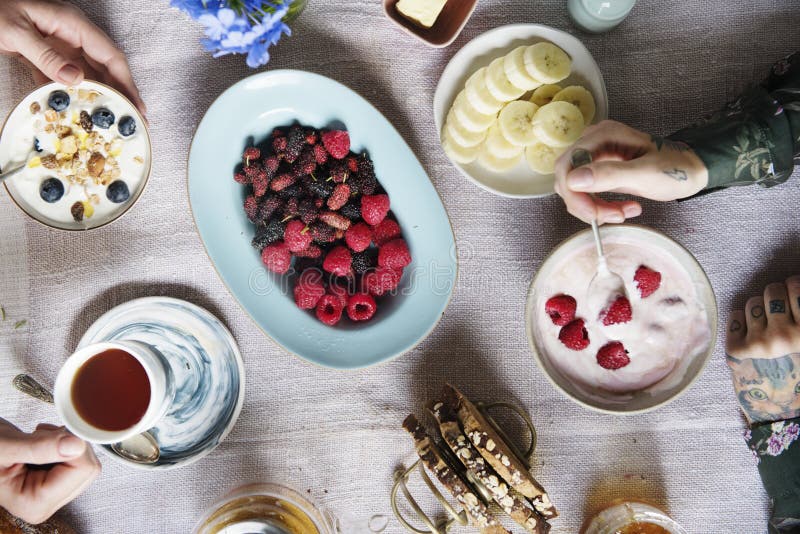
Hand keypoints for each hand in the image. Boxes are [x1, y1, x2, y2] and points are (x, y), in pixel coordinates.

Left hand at [0, 0, 144, 113]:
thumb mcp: (16, 31)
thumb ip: (45, 55)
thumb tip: (76, 80)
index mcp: (74, 25)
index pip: (111, 57)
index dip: (127, 83)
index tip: (137, 106)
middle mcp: (73, 35)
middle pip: (106, 68)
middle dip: (121, 93)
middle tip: (134, 119)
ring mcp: (60, 45)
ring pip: (88, 74)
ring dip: (98, 96)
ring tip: (110, 121)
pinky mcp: (45, 54)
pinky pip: (64, 77)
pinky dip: (71, 94)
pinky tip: (77, 111)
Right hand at [0, 420, 99, 523]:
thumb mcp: (5, 447)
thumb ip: (39, 448)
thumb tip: (75, 445)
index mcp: (35, 503)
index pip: (83, 470)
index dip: (73, 445)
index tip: (52, 434)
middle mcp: (47, 502)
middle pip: (88, 468)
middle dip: (70, 444)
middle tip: (41, 437)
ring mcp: (52, 492)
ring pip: (85, 461)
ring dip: (66, 442)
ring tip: (37, 440)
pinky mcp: (56, 480)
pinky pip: (78, 458)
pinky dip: (64, 443)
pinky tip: (42, 442)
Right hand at [553, 120, 708, 223]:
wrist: (693, 171)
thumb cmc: (676, 168)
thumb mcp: (645, 174)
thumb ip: (610, 175)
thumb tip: (574, 180)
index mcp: (603, 136)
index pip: (568, 164)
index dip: (574, 192)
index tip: (593, 213)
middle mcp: (594, 143)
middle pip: (567, 177)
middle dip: (583, 203)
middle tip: (610, 217)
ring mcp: (596, 158)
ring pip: (574, 189)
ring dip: (592, 208)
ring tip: (621, 213)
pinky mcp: (600, 172)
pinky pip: (585, 193)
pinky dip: (598, 208)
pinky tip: (621, 209)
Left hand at [727, 277, 799, 423]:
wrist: (784, 410)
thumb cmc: (798, 371)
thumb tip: (792, 284)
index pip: (795, 285)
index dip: (795, 289)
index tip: (796, 299)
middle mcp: (785, 336)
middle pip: (773, 290)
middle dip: (777, 298)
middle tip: (782, 313)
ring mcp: (760, 343)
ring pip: (753, 301)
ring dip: (760, 308)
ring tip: (768, 324)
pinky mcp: (738, 350)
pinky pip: (736, 315)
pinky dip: (742, 319)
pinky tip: (752, 331)